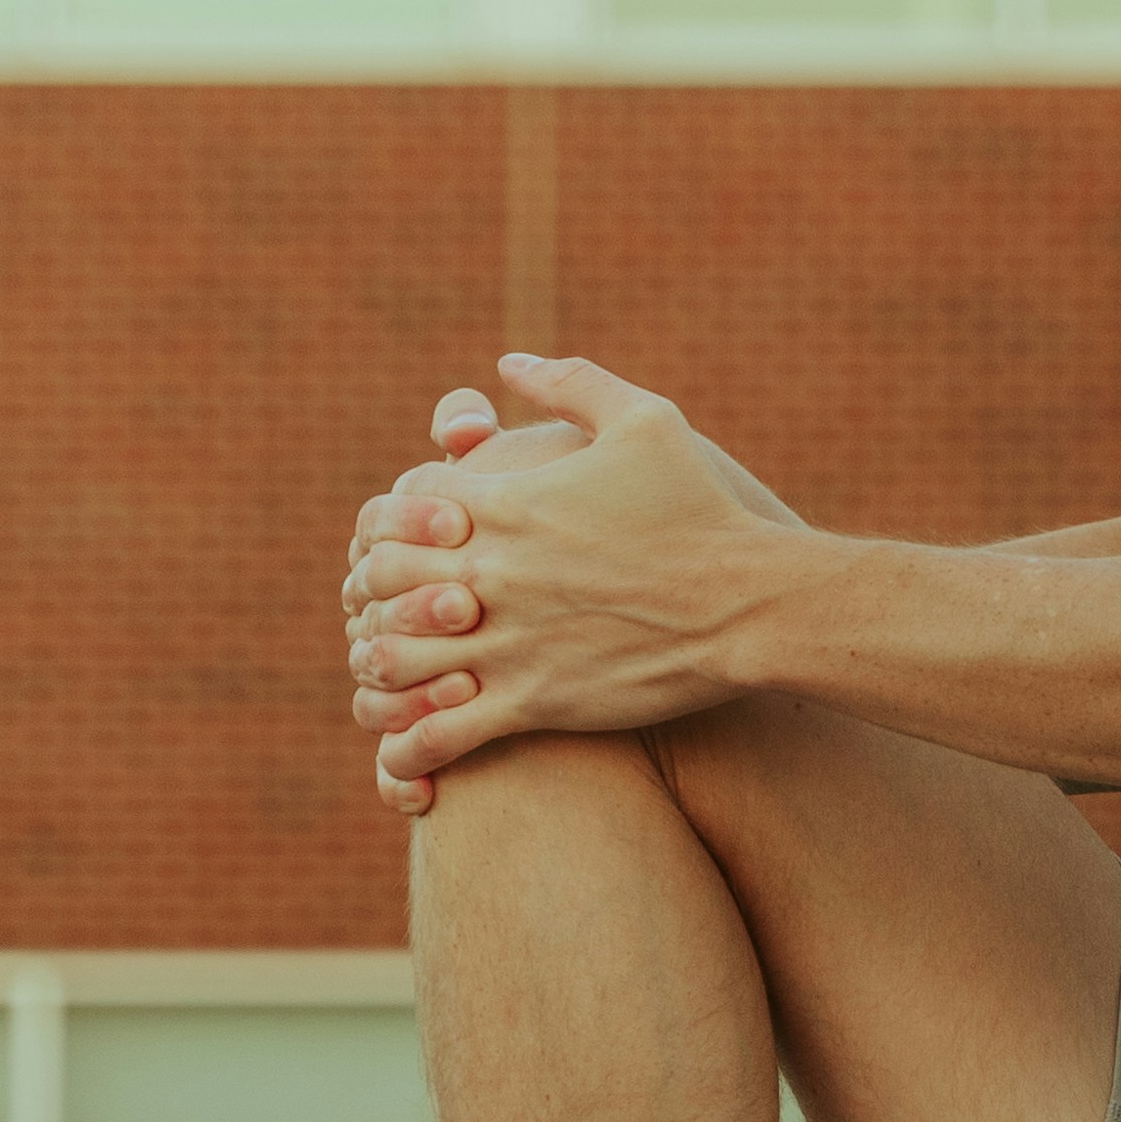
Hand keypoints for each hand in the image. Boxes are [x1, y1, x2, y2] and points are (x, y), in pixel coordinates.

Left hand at [344, 355, 760, 807]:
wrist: (750, 604)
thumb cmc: (703, 510)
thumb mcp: (642, 418)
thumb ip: (569, 381)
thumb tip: (508, 363)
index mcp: (503, 503)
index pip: (394, 508)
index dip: (384, 527)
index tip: (400, 545)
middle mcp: (492, 572)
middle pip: (381, 581)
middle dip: (369, 596)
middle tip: (378, 611)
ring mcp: (508, 642)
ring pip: (395, 660)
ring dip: (379, 669)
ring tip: (386, 679)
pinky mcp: (534, 704)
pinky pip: (440, 733)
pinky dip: (408, 747)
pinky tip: (406, 758)